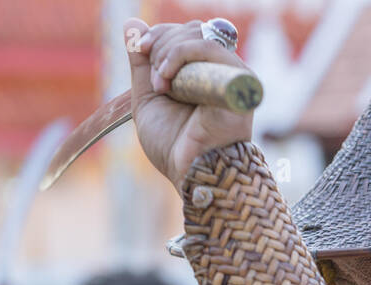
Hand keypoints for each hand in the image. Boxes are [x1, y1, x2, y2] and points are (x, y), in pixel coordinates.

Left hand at [124, 19, 254, 188]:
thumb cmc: (173, 146)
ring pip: (200, 35)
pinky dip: (182, 56)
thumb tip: (131, 25)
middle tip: (154, 79)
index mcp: (206, 74)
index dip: (161, 34)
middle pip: (193, 30)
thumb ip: (142, 62)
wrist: (190, 174)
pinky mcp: (239, 81)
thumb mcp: (148, 97)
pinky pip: (210, 49)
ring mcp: (233, 75)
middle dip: (163, 45)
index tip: (141, 48)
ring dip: (169, 53)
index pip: (187, 34)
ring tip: (161, 86)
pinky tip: (168, 80)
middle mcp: (223, 71)